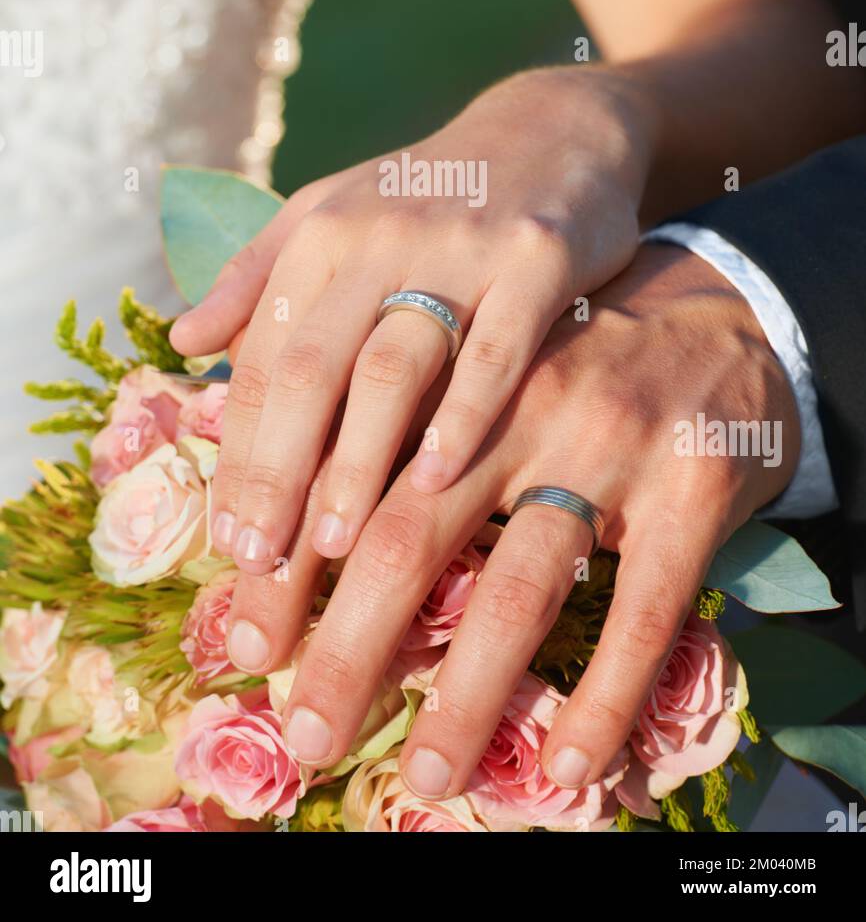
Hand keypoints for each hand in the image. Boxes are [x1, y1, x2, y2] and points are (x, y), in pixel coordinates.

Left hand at [169, 66, 651, 573]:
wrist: (551, 129)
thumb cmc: (426, 193)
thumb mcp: (333, 211)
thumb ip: (257, 272)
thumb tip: (182, 338)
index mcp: (321, 233)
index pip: (267, 356)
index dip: (240, 448)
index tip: (227, 537)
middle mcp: (379, 236)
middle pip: (314, 369)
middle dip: (281, 471)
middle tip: (262, 562)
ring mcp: (460, 245)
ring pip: (395, 365)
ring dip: (358, 459)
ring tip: (334, 545)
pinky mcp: (536, 257)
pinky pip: (496, 348)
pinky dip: (463, 414)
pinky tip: (435, 478)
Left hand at [248, 243, 797, 796]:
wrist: (725, 312)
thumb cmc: (574, 345)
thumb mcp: (469, 342)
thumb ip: (378, 388)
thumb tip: (243, 430)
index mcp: (452, 368)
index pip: (348, 478)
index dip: (293, 569)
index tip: (248, 649)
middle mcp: (521, 403)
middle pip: (413, 537)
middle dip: (350, 647)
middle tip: (311, 735)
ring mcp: (612, 443)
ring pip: (523, 586)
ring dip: (467, 695)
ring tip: (429, 777)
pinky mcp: (695, 484)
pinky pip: (644, 609)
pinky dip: (605, 696)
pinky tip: (571, 763)